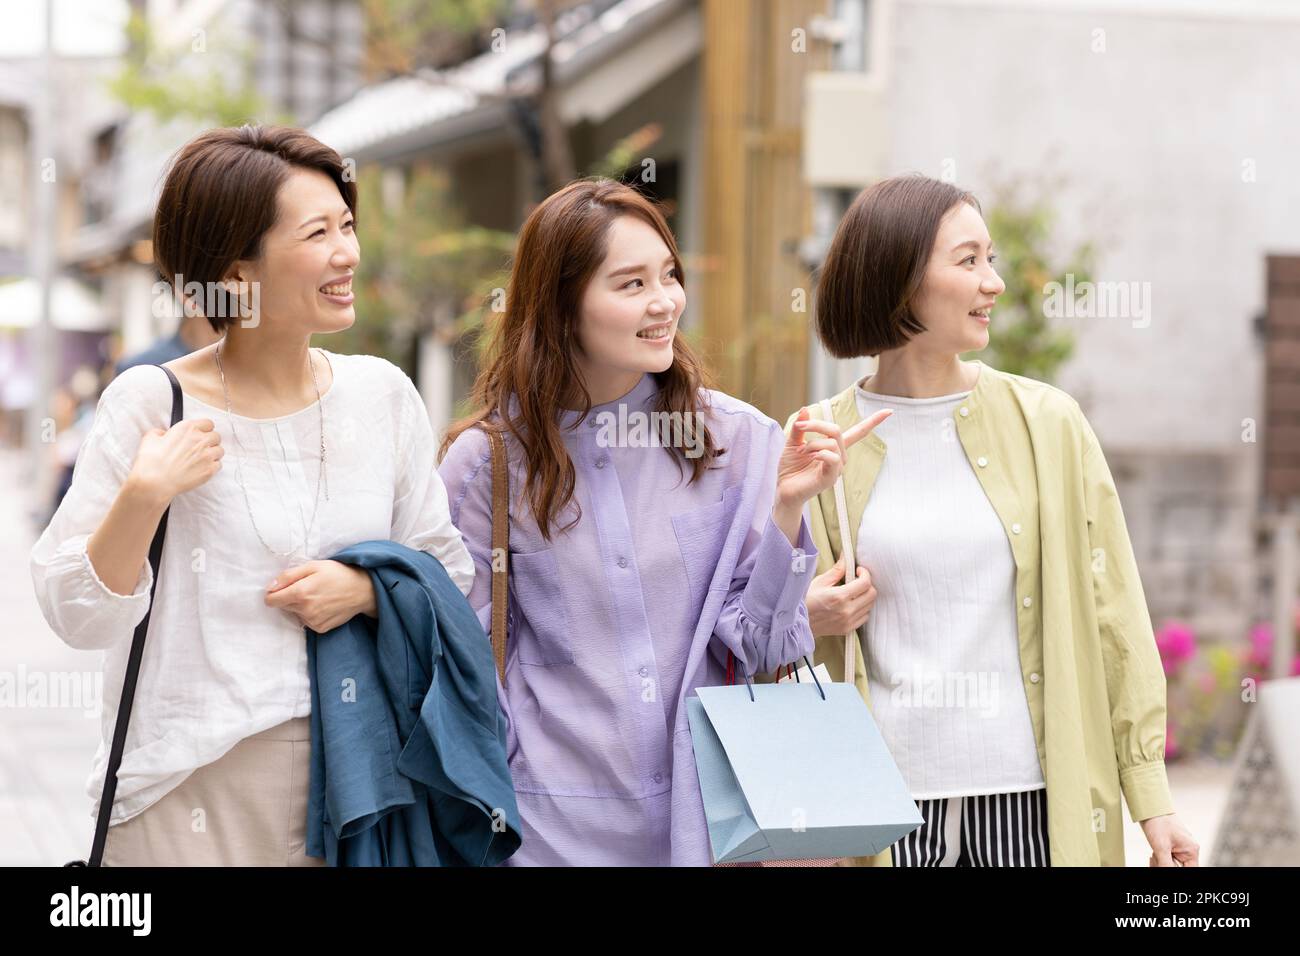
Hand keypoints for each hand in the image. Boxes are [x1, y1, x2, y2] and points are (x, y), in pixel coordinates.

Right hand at [128, 418, 222, 502]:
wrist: (154, 481)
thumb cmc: (151, 461)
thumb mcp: (150, 438)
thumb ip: (160, 432)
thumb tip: (164, 434)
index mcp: (187, 428)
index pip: (208, 423)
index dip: (204, 429)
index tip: (201, 434)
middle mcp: (200, 439)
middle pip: (216, 436)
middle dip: (210, 441)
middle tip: (202, 448)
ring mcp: (207, 455)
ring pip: (220, 450)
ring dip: (213, 454)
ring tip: (203, 459)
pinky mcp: (210, 469)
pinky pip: (219, 464)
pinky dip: (212, 466)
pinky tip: (202, 468)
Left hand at [265, 560, 376, 632]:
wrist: (362, 590)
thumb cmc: (338, 574)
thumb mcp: (313, 566)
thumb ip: (288, 576)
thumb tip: (270, 587)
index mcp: (300, 593)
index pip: (271, 601)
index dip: (274, 593)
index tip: (283, 587)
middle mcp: (304, 610)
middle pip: (283, 606)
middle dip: (290, 597)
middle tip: (308, 587)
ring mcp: (312, 621)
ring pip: (295, 614)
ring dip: (301, 606)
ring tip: (319, 596)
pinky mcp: (320, 628)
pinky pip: (306, 621)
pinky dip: (311, 614)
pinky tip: (324, 605)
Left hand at [776, 407, 890, 511]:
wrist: (783, 489)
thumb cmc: (790, 468)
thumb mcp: (793, 442)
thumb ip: (801, 427)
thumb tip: (805, 409)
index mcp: (833, 447)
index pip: (858, 433)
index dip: (873, 421)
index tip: (889, 411)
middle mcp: (839, 457)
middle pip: (836, 430)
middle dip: (816, 425)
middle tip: (800, 427)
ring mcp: (837, 468)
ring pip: (832, 443)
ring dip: (812, 443)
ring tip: (802, 452)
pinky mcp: (831, 478)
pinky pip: (832, 458)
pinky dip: (819, 453)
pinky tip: (810, 458)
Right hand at [806, 557, 876, 634]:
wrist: (797, 623)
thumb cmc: (805, 600)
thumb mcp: (819, 582)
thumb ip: (837, 570)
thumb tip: (846, 556)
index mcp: (839, 597)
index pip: (865, 583)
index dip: (865, 573)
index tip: (858, 570)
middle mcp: (846, 611)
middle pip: (872, 595)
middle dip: (867, 584)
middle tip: (857, 580)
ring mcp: (848, 622)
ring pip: (870, 606)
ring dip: (865, 596)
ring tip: (853, 592)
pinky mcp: (847, 629)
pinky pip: (864, 617)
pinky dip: (862, 609)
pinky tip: (852, 604)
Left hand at [1140, 813, 1198, 866]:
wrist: (1150, 808)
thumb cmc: (1158, 823)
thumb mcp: (1161, 847)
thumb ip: (1166, 864)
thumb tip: (1166, 873)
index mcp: (1192, 851)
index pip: (1190, 870)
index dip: (1176, 871)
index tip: (1165, 866)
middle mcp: (1188, 851)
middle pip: (1178, 868)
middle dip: (1165, 865)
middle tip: (1155, 857)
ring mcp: (1180, 849)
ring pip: (1171, 865)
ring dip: (1160, 863)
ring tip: (1154, 854)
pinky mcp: (1171, 848)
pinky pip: (1167, 860)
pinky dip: (1159, 860)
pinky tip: (1153, 854)